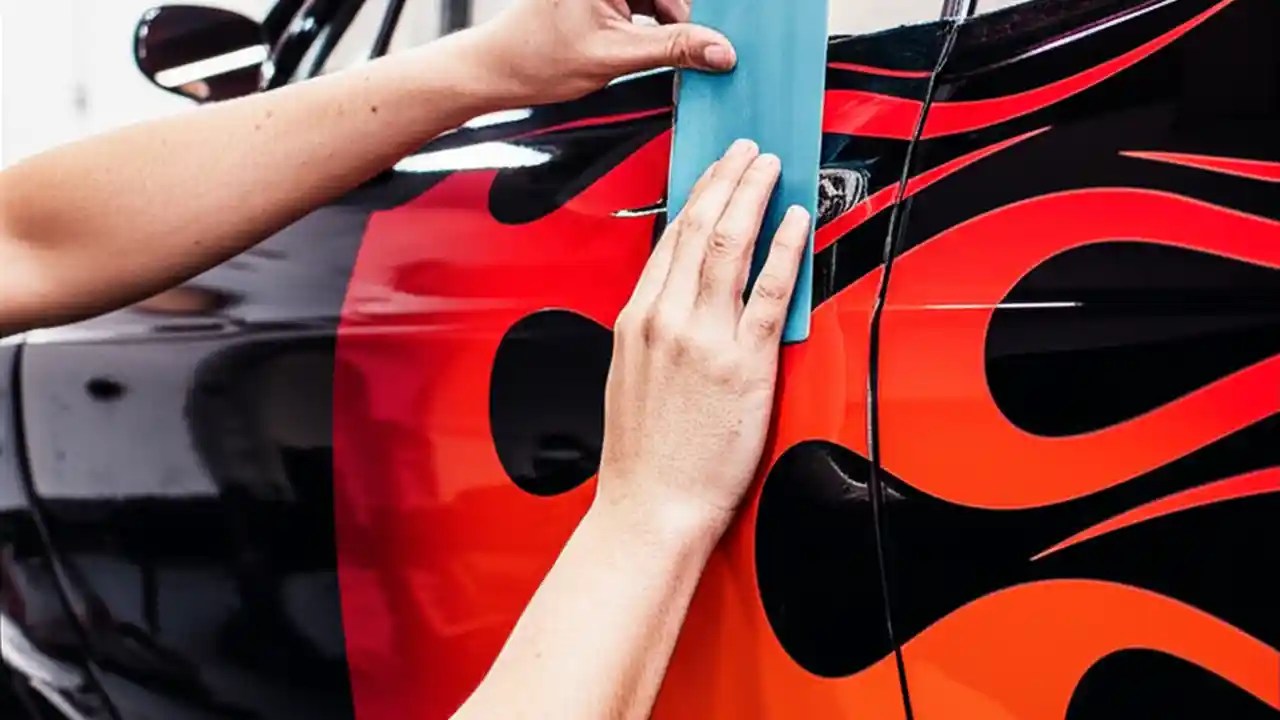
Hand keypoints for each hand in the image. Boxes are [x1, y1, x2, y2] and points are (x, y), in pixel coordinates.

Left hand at [474, 0, 736, 105]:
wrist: (498, 71)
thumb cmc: (536, 58)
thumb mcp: (616, 55)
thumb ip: (673, 49)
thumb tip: (720, 50)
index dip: (697, 13)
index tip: (722, 33)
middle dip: (682, 19)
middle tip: (698, 52)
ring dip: (667, 25)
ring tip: (652, 52)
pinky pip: (645, 2)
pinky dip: (653, 25)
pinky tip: (649, 47)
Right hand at [596, 140, 810, 538]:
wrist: (651, 509)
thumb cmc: (643, 458)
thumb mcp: (628, 378)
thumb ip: (651, 333)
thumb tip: (675, 302)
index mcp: (636, 321)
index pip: (668, 239)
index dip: (695, 196)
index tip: (711, 173)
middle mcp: (667, 320)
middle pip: (698, 229)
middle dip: (725, 179)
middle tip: (745, 152)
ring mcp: (705, 338)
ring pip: (730, 245)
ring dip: (754, 196)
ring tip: (770, 169)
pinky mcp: (744, 363)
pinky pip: (770, 291)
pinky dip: (785, 249)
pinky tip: (796, 223)